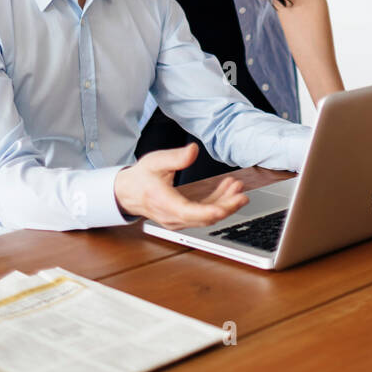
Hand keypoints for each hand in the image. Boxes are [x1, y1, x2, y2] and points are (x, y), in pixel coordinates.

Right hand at [114, 143, 248, 227]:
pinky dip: (217, 203)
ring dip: (224, 203)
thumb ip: (175, 157)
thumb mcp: (156, 161)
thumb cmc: (142, 177)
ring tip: (237, 187)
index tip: (223, 208)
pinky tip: (227, 190)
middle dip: (225, 205)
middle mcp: (172, 217)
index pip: (188, 212)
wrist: (130, 192)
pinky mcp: (183, 219)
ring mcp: (178, 220)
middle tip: (241, 193)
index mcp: (164, 203)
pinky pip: (203, 214)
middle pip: (203, 218)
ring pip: (206, 217)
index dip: (207, 211)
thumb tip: (193, 151)